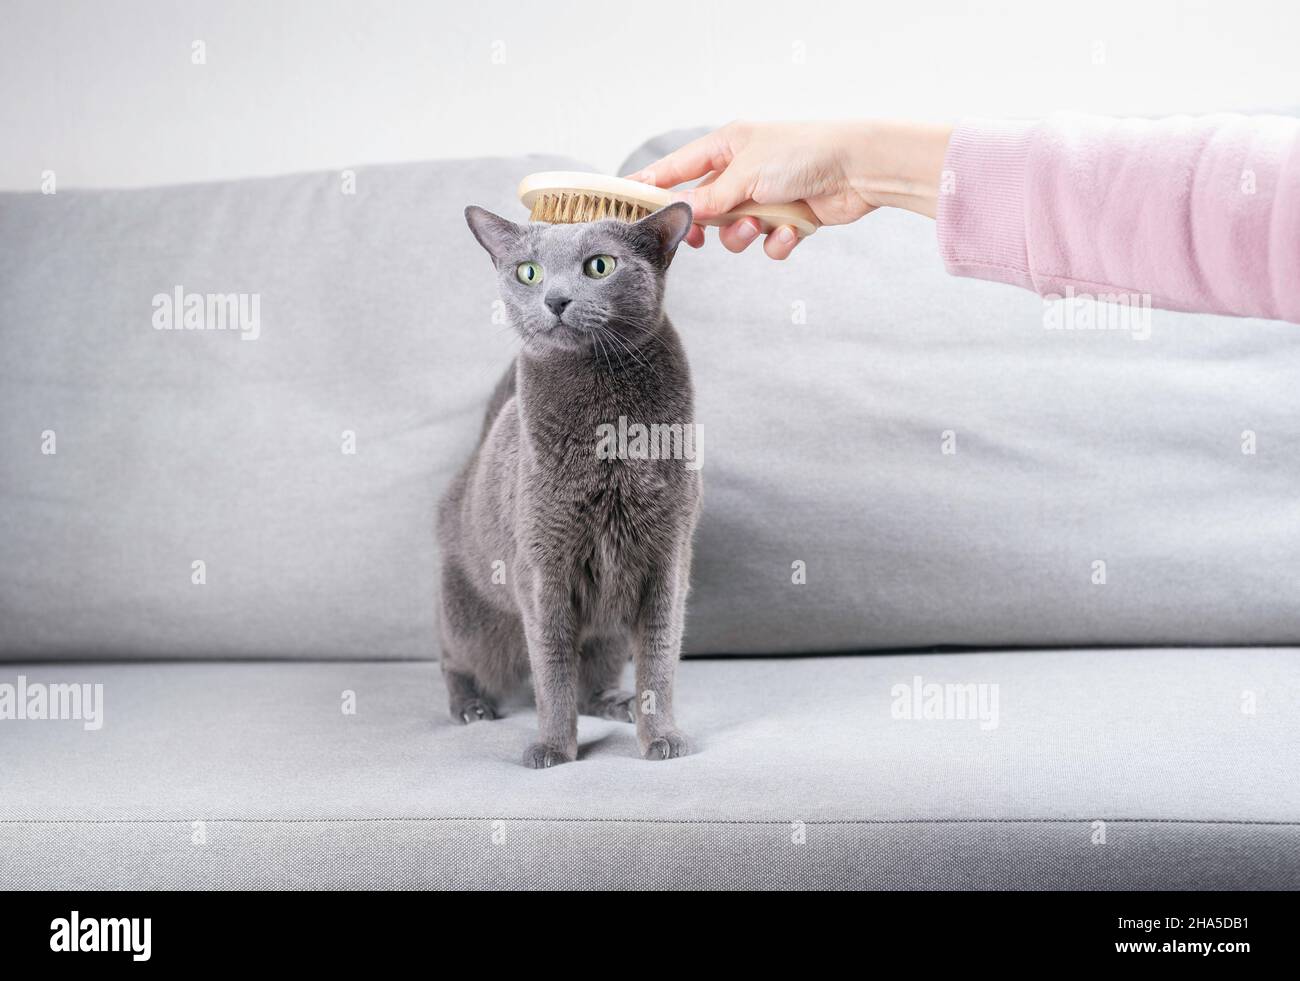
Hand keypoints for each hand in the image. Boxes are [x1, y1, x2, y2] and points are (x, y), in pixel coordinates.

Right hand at [624, 120, 952, 258]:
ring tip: (759, 225)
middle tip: (695, 238)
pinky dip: (777, 241)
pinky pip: (767, 242)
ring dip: (743, 235)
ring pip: (734, 230)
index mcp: (728, 146)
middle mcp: (744, 171)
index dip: (652, 185)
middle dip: (703, 225)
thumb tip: (683, 213)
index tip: (626, 201)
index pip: (677, 168)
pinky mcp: (788, 219)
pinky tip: (791, 231)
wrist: (859, 170)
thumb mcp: (746, 173)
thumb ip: (711, 198)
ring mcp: (766, 196)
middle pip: (704, 207)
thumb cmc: (804, 154)